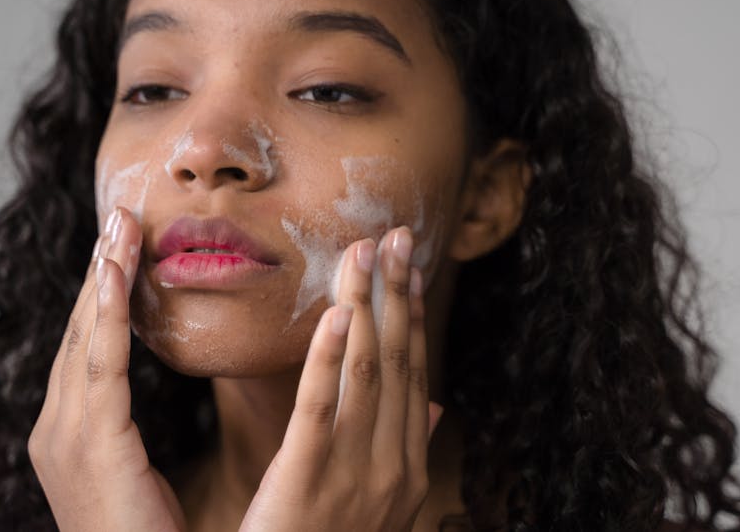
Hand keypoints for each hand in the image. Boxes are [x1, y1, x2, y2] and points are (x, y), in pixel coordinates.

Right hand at [27, 207, 186, 531]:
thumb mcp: (134, 473)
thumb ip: (128, 429)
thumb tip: (138, 398)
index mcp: (67, 435)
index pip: (85, 350)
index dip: (102, 296)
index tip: (119, 248)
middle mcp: (56, 429)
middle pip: (80, 333)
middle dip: (100, 273)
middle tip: (119, 216)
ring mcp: (66, 436)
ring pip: (87, 338)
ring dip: (105, 277)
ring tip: (121, 226)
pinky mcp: (91, 444)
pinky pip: (103, 365)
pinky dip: (109, 313)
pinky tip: (117, 271)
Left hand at [240, 227, 443, 531]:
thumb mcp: (375, 505)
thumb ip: (401, 449)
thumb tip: (432, 405)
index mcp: (406, 469)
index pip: (412, 374)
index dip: (411, 314)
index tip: (408, 262)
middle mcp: (392, 468)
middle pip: (397, 363)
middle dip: (398, 295)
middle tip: (396, 234)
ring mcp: (355, 477)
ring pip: (366, 375)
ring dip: (367, 308)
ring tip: (364, 253)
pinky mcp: (308, 483)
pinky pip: (322, 413)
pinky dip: (331, 360)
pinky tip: (336, 315)